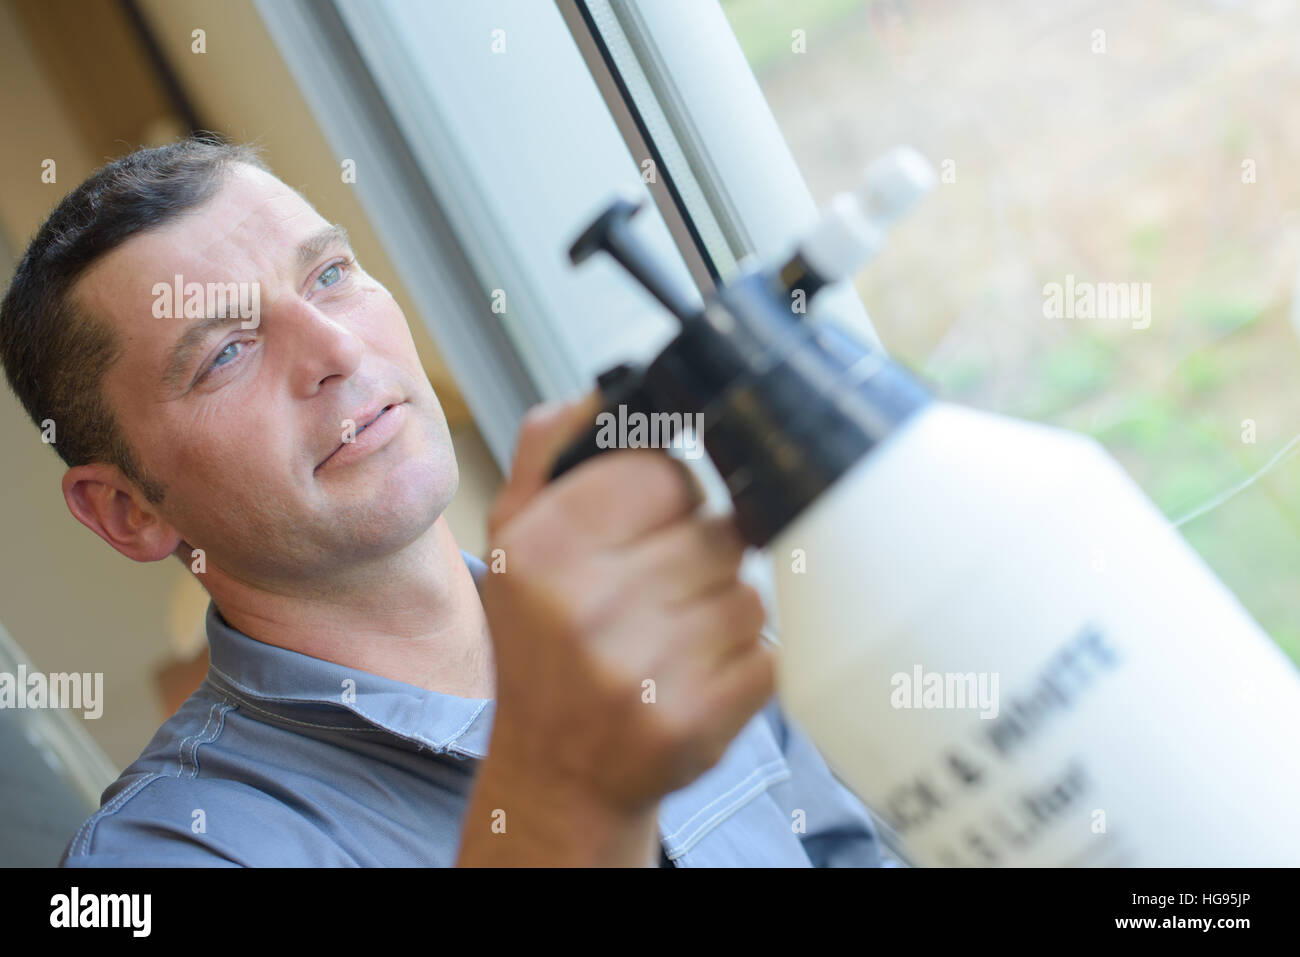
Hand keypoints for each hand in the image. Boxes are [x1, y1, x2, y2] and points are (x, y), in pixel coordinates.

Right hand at [458, 392, 774, 864]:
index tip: (642, 530)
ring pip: (748, 593)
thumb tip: (604, 391)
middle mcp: (586, 607)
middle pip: (716, 532)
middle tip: (653, 594)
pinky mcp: (696, 722)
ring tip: (670, 641)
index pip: (666, 474)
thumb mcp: (512, 538)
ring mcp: (643, 670)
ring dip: (722, 611)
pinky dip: (745, 663)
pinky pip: (768, 653)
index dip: (665, 498)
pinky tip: (693, 679)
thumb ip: (547, 449)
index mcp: (541, 547)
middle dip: (697, 556)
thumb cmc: (540, 645)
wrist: (555, 772)